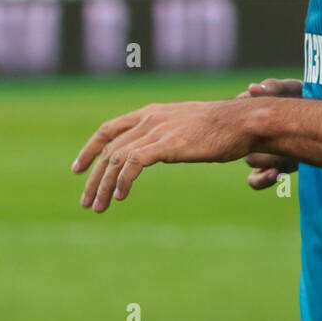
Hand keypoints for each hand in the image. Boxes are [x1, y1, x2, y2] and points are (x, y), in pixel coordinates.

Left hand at [71, 99, 259, 212]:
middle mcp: (148, 119)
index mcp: (151, 113)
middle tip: (87, 202)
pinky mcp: (166, 144)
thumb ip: (168, 136)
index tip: (79, 169)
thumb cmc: (223, 128)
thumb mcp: (187, 127)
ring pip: (117, 159)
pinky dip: (123, 181)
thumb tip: (160, 152)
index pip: (109, 129)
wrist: (243, 122)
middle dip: (94, 178)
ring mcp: (157, 130)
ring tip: (99, 207)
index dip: (90, 149)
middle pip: (109, 149)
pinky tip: (121, 197)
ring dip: (104, 186)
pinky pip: (133, 164)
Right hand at [237, 78, 301, 189]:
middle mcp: (255, 134)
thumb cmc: (308, 99)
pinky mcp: (274, 169)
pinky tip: (275, 172)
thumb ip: (275, 86)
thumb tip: (253, 88)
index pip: (236, 111)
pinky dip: (262, 179)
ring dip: (265, 157)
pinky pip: (255, 181)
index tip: (259, 109)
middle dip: (252, 139)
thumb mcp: (294, 89)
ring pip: (250, 159)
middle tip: (266, 136)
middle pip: (240, 140)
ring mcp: (263, 153)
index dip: (246, 111)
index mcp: (253, 111)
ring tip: (279, 155)